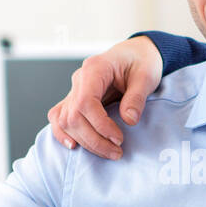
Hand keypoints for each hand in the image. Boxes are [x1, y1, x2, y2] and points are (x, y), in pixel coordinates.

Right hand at [46, 35, 162, 158]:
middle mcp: (79, 79)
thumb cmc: (141, 61)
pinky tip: (74, 146)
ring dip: (84, 141)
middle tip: (117, 152)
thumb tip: (129, 120)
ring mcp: (74, 90)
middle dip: (94, 139)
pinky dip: (62, 133)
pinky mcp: (74, 99)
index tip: (119, 139)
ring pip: (65, 121)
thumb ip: (137, 97)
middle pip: (74, 116)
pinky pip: (59, 117)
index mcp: (95, 68)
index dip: (100, 125)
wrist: (136, 54)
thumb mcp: (146, 76)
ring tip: (108, 152)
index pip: (85, 102)